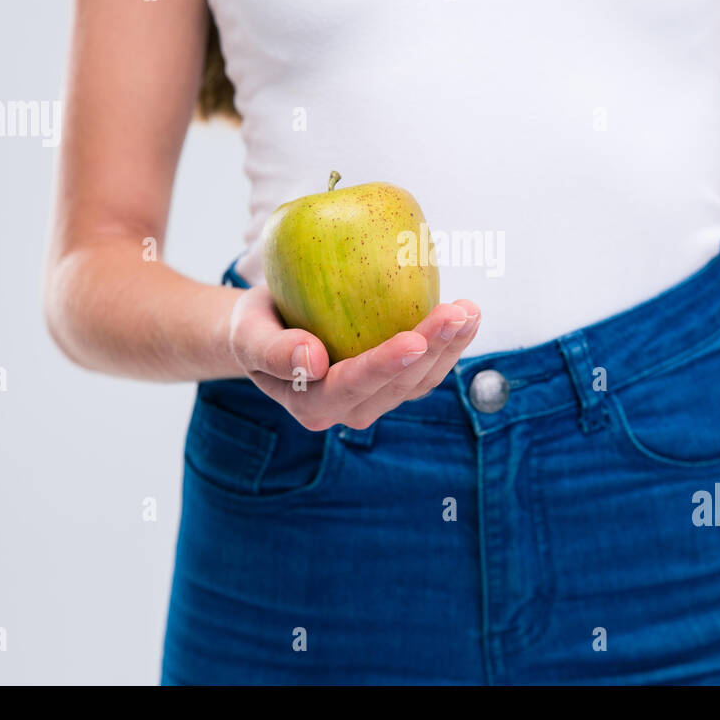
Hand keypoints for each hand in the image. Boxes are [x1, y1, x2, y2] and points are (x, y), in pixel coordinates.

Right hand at [229, 285, 480, 430]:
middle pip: (398, 386)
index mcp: (312, 405)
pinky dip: (449, 344)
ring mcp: (375, 399)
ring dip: (451, 348)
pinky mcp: (394, 383)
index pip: (353, 385)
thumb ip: (271, 350)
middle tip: (458, 311)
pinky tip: (465, 316)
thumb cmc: (255, 326)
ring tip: (471, 310)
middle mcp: (349, 410)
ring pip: (421, 381)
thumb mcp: (247, 333)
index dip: (386, 365)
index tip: (414, 340)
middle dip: (432, 349)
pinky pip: (427, 370)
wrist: (268, 330)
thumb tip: (310, 360)